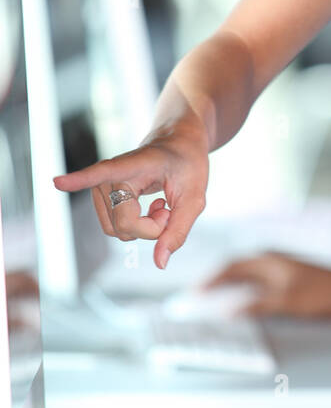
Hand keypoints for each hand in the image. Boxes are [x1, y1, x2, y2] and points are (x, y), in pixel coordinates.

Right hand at [52, 119, 209, 269]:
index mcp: (134, 165)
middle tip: (169, 206)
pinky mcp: (101, 198)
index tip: (57, 182)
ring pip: (118, 231)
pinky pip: (115, 228)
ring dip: (144, 227)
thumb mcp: (195, 197)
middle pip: (126, 225)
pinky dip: (136, 226)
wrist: (178, 144)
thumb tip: (159, 264)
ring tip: (159, 203)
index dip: (81, 180)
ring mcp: (101, 187)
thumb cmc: (188, 165)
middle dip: (154, 228)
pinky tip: (150, 206)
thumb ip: (178, 230)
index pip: (104, 172)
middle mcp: (110, 175)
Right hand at [203, 253, 330, 318]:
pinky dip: (247, 293)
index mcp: (270, 261)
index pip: (232, 267)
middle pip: (238, 269)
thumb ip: (256, 305)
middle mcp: (275, 262)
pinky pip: (261, 284)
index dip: (211, 279)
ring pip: (250, 277)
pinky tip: (246, 303)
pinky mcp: (292, 282)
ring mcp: (284, 271)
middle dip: (218, 281)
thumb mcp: (286, 301)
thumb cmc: (325, 294)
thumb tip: (227, 311)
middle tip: (200, 295)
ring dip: (232, 286)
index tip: (194, 292)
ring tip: (216, 298)